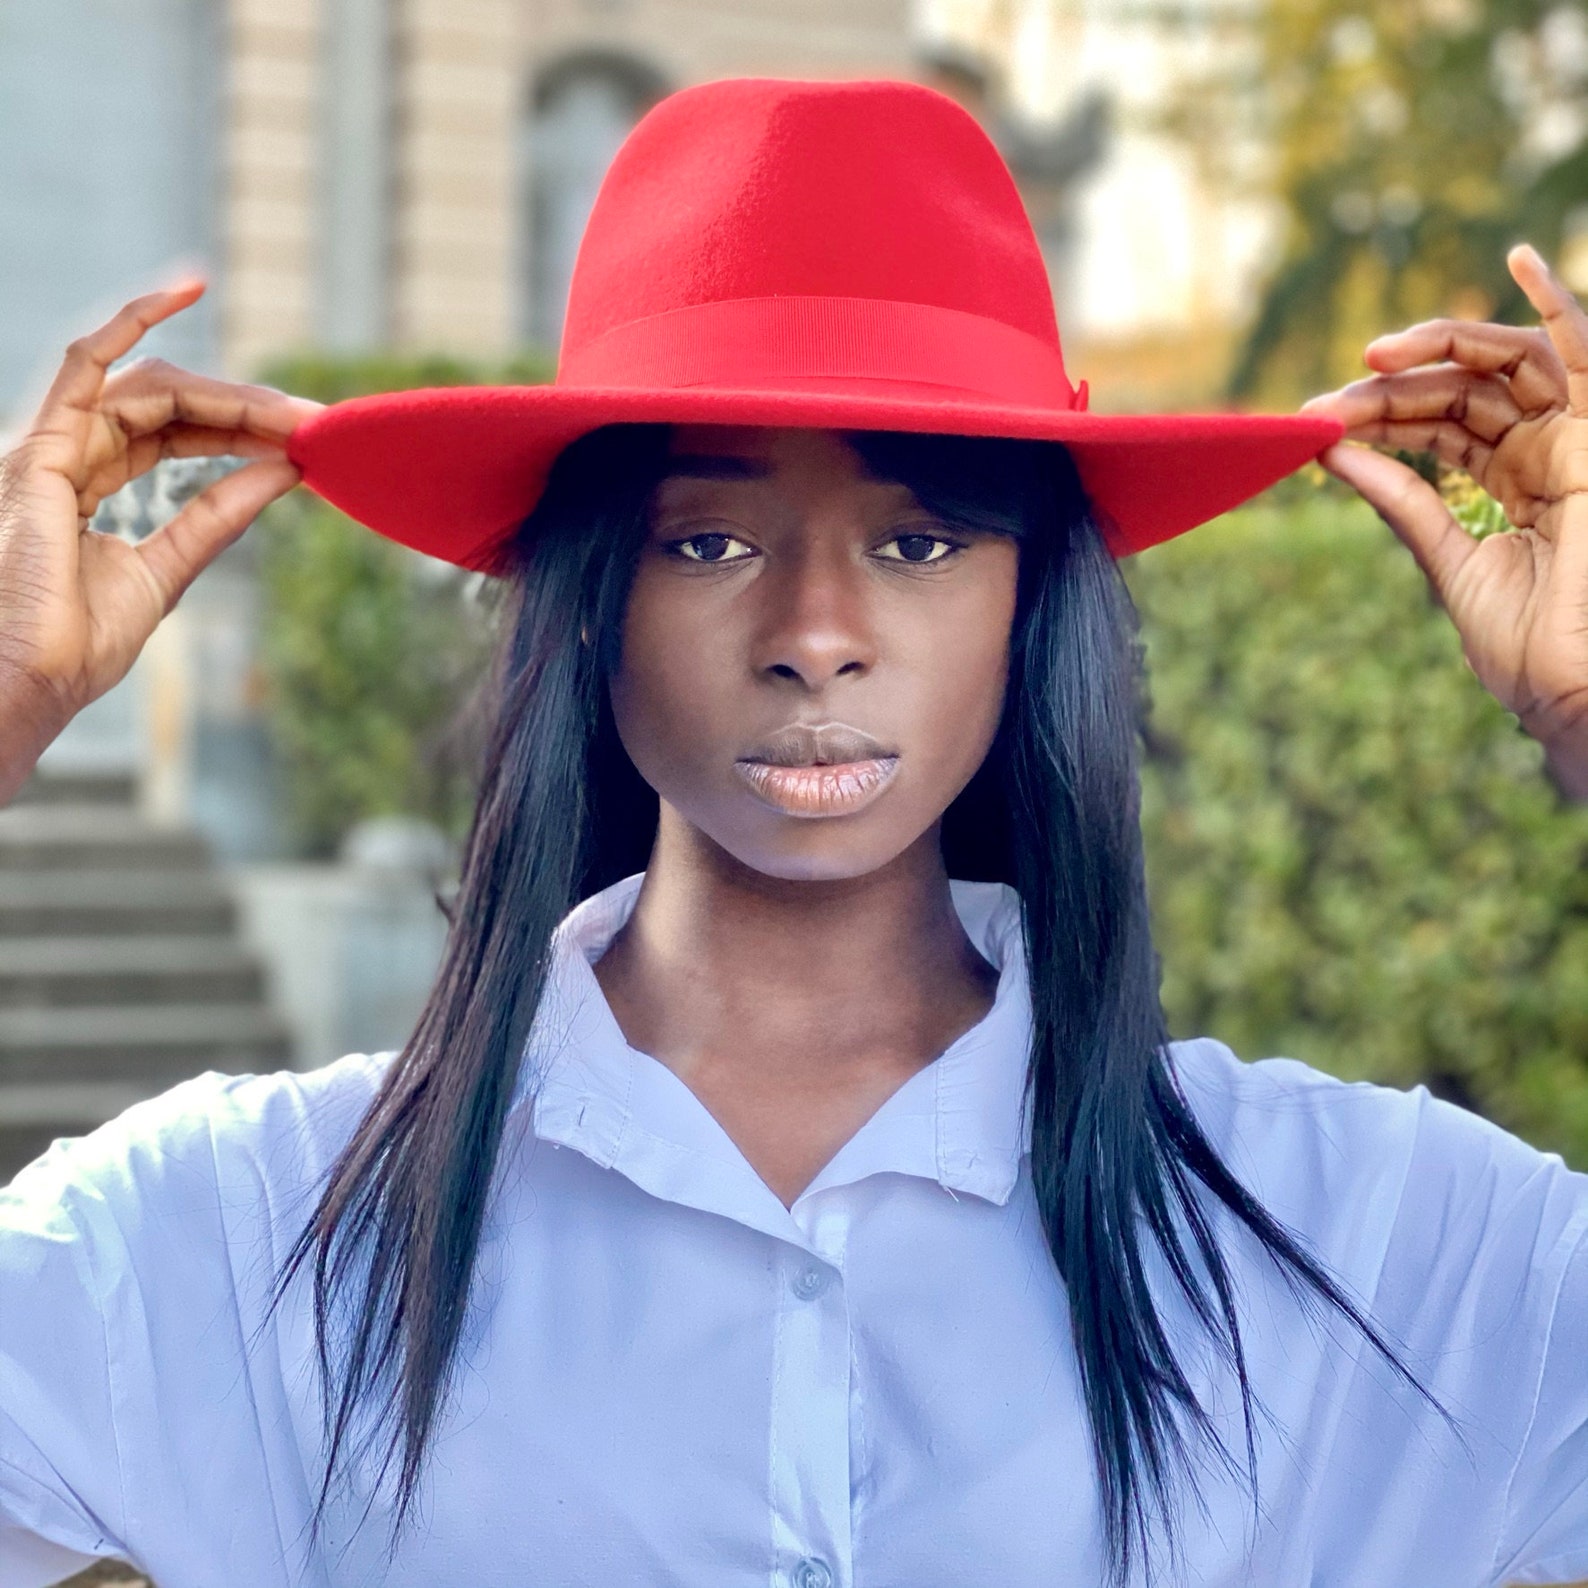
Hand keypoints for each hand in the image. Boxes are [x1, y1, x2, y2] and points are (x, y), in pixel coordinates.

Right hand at [0, 277, 320, 802]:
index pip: (178, 432)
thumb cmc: (82, 640)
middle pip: (171, 404)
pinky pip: (84, 362)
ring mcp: (53, 446)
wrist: (35, 677)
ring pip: (150, 387)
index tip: (305, 437)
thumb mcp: (171, 566)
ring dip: (227, 394)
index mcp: (93, 483)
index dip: (241, 428)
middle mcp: (70, 453)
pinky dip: (131, 319)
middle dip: (247, 409)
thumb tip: (283, 468)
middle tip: (315, 422)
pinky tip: (185, 291)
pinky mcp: (42, 448)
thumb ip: (220, 515)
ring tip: (291, 414)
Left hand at [1299, 244, 1587, 799]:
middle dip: (1391, 389)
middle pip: (1462, 391)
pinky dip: (1559, 302)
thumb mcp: (1447, 564)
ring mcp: (1577, 441)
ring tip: (1374, 357)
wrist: (1574, 687)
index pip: (1440, 426)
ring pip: (1506, 365)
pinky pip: (1585, 353)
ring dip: (1441, 348)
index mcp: (1515, 486)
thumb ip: (1401, 503)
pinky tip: (1521, 257)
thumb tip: (1331, 453)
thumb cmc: (1523, 646)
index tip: (1315, 422)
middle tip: (1327, 403)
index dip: (1380, 417)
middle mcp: (1547, 454)